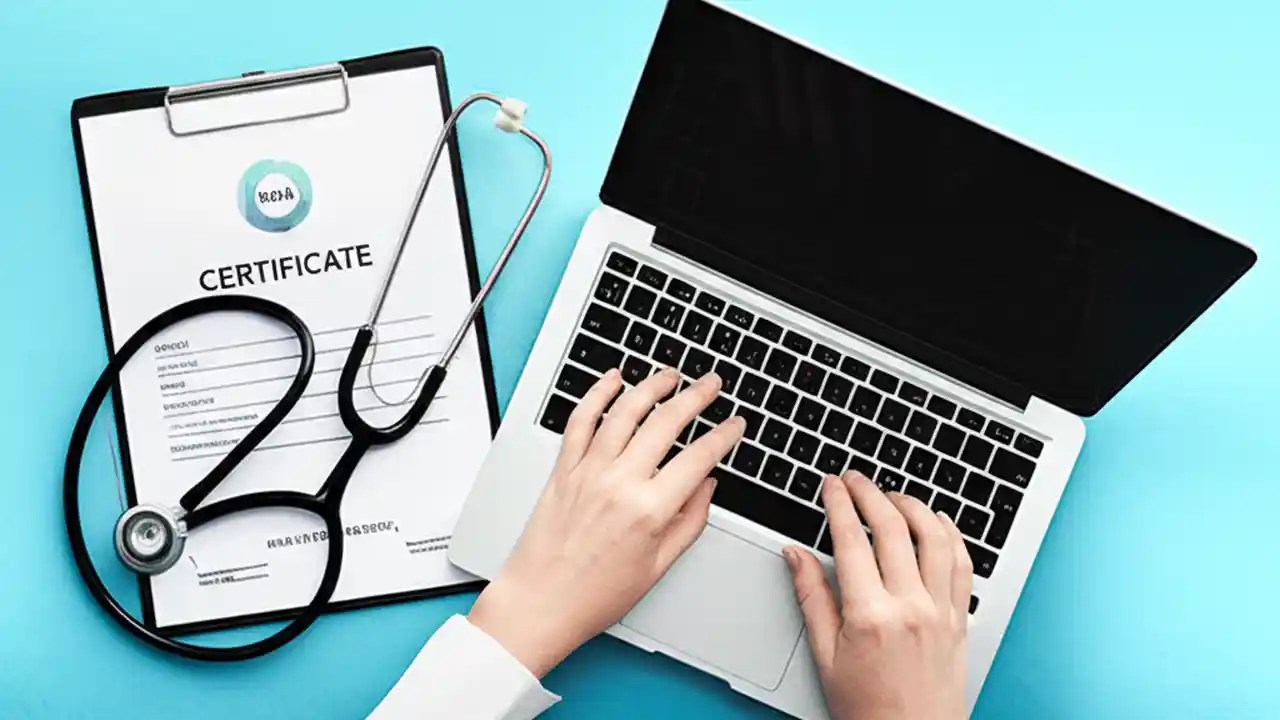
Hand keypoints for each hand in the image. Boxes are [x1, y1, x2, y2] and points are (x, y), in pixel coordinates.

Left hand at [468, 367, 744, 676]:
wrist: (540, 602)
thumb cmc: (595, 595)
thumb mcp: (658, 566)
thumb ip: (689, 522)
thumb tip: (707, 487)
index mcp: (649, 510)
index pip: (699, 458)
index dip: (723, 436)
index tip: (735, 425)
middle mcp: (619, 483)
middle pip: (666, 423)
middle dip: (696, 397)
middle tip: (712, 384)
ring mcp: (588, 471)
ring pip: (624, 411)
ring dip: (652, 387)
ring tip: (671, 375)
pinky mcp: (563, 469)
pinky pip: (581, 420)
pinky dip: (597, 394)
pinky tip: (613, 380)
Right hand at [783, 472, 971, 719]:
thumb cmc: (868, 709)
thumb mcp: (825, 655)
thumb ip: (811, 597)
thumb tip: (795, 554)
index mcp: (870, 615)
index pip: (851, 540)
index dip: (839, 504)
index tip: (831, 486)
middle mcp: (910, 607)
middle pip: (892, 528)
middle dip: (870, 493)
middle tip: (854, 479)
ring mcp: (940, 611)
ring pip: (934, 537)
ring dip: (912, 506)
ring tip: (892, 496)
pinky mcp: (960, 619)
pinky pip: (962, 564)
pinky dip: (950, 535)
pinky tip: (937, 522)